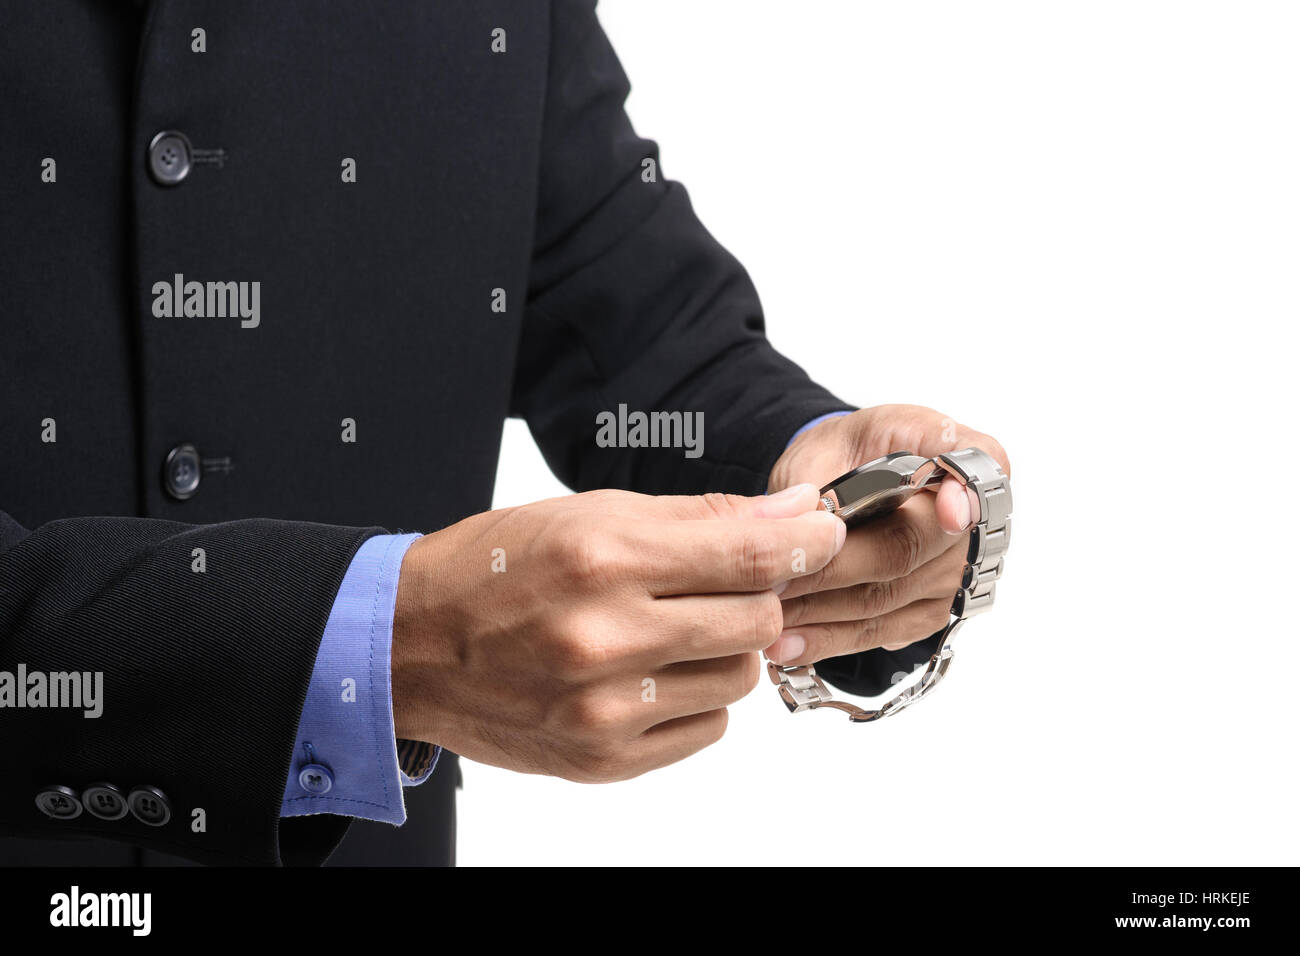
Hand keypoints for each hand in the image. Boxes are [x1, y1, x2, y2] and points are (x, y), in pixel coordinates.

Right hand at [391, 485, 844, 781]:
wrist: (409, 648)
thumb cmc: (495, 569)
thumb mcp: (589, 514)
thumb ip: (700, 518)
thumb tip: (793, 511)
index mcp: (603, 559)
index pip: (748, 557)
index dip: (804, 542)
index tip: (824, 531)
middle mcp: (606, 638)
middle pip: (755, 619)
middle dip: (754, 595)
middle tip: (718, 583)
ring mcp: (605, 709)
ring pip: (740, 679)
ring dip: (724, 649)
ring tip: (669, 630)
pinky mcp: (604, 760)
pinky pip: (706, 728)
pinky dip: (695, 696)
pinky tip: (650, 673)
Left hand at [766, 404, 1010, 663]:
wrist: (845, 480)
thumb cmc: (842, 453)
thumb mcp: (830, 442)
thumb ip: (827, 473)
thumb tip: (817, 519)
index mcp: (958, 454)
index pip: (982, 473)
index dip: (965, 495)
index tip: (947, 510)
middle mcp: (971, 520)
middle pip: (910, 549)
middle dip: (837, 568)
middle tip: (777, 580)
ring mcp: (954, 572)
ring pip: (888, 598)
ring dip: (823, 612)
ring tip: (765, 616)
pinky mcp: (929, 612)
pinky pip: (881, 630)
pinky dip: (830, 639)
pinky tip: (788, 644)